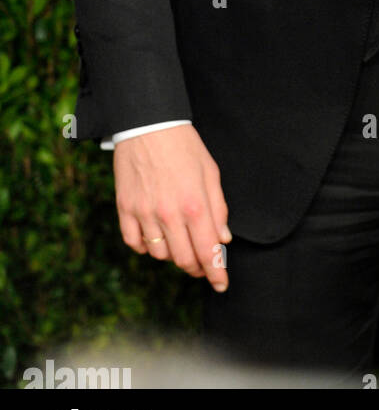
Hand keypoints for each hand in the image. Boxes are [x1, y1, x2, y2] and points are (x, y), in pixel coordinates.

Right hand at [113, 124, 231, 290]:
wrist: (148, 125)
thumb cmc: (184, 147)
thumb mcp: (210, 173)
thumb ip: (218, 208)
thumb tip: (223, 238)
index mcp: (195, 205)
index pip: (208, 251)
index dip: (216, 272)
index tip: (221, 284)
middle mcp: (169, 214)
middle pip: (184, 259)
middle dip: (197, 268)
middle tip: (204, 266)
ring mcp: (144, 214)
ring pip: (159, 255)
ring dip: (173, 255)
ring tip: (180, 241)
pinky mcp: (125, 210)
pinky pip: (134, 244)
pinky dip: (146, 247)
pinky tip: (155, 238)